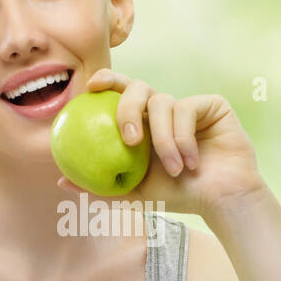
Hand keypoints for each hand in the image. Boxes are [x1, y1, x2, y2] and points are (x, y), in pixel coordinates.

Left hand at [57, 68, 266, 217]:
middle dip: (128, 109)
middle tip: (130, 140)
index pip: (121, 92)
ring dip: (165, 141)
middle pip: (138, 87)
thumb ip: (100, 184)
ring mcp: (188, 105)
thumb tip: (60, 180)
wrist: (220, 200)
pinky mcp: (211, 104)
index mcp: (144, 122)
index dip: (106, 80)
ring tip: (175, 169)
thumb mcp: (134, 192)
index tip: (90, 88)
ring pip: (163, 104)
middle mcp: (164, 109)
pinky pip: (187, 110)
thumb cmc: (179, 196)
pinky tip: (191, 161)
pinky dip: (184, 138)